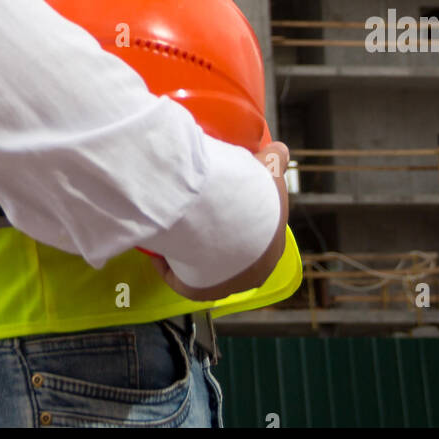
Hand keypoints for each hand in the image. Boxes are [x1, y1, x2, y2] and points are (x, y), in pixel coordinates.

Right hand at [148, 141, 291, 300]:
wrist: (225, 216)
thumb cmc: (252, 195)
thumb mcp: (270, 169)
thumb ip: (277, 159)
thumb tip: (280, 148)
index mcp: (272, 250)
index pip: (258, 239)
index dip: (240, 220)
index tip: (221, 202)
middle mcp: (252, 274)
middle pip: (228, 255)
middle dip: (214, 236)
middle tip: (196, 211)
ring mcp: (225, 286)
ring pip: (203, 267)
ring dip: (190, 248)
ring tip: (176, 224)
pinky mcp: (198, 291)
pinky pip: (178, 277)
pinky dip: (167, 262)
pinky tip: (159, 243)